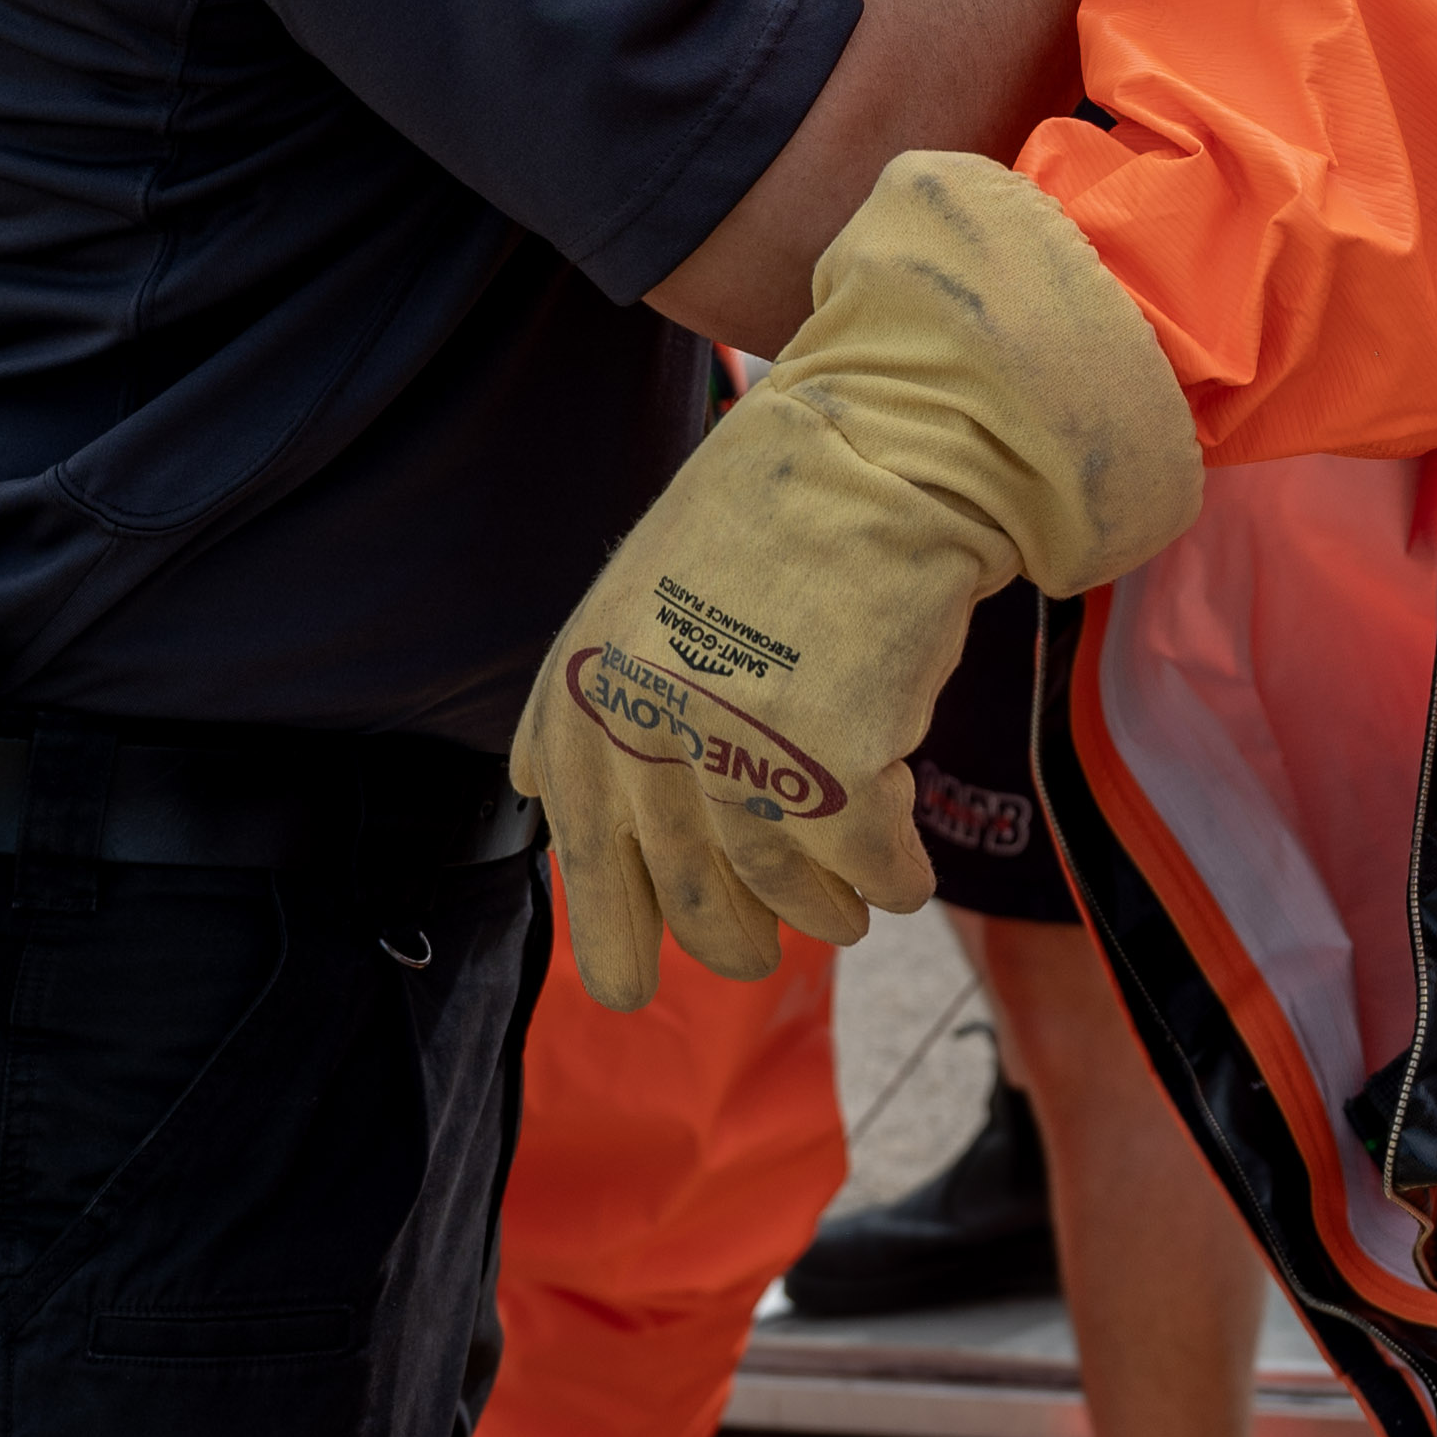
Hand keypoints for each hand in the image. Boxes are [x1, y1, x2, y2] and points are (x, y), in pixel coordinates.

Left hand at [522, 153, 1199, 1005]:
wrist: (883, 448)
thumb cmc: (770, 523)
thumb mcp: (632, 598)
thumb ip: (584, 703)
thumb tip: (533, 794)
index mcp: (587, 697)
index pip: (588, 862)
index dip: (618, 938)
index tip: (634, 988)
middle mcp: (647, 730)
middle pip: (693, 901)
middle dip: (734, 943)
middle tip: (762, 953)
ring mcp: (743, 748)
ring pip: (788, 898)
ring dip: (825, 916)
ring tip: (846, 912)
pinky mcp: (841, 761)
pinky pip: (873, 871)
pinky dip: (893, 880)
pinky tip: (903, 867)